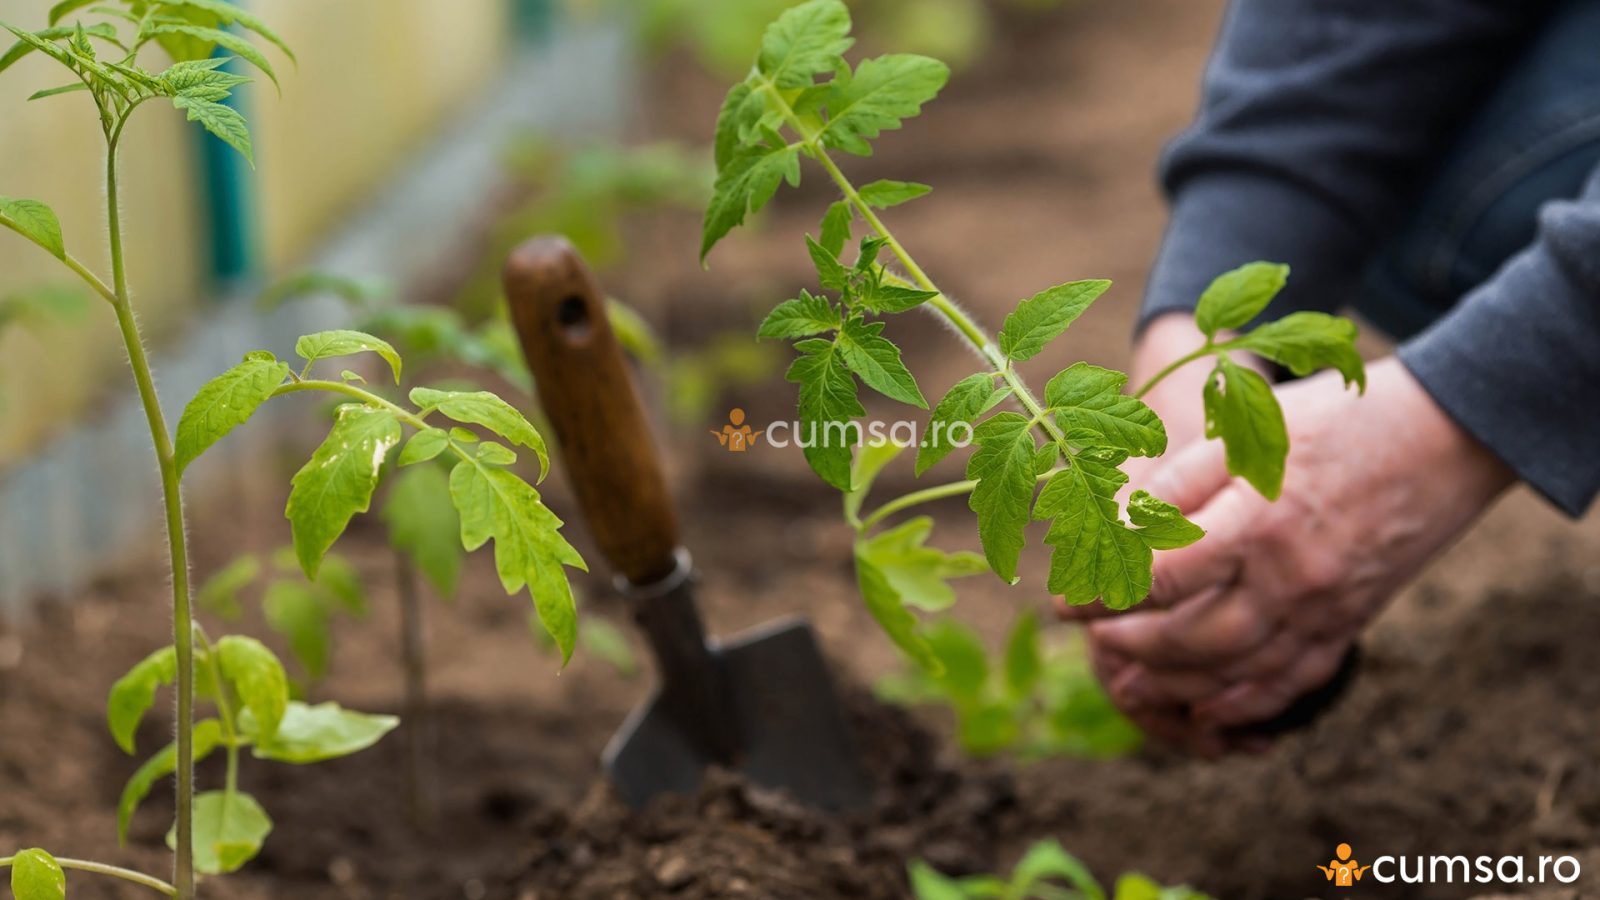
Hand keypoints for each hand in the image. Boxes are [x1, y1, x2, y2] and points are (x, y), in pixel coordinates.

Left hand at [1062, 356, 1514, 753]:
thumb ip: (1177, 484)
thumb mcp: (1245, 432)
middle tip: (1096, 639)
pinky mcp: (1351, 623)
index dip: (1104, 594)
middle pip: (1195, 638)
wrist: (1445, 438)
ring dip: (1176, 684)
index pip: (1162, 575)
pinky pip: (1293, 682)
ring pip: (1239, 672)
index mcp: (1257, 517)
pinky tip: (1206, 711)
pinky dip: (1245, 704)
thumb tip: (1109, 526)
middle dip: (1133, 646)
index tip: (1065, 602)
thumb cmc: (1331, 421)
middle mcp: (1292, 575)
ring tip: (1129, 679)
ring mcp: (1327, 608)